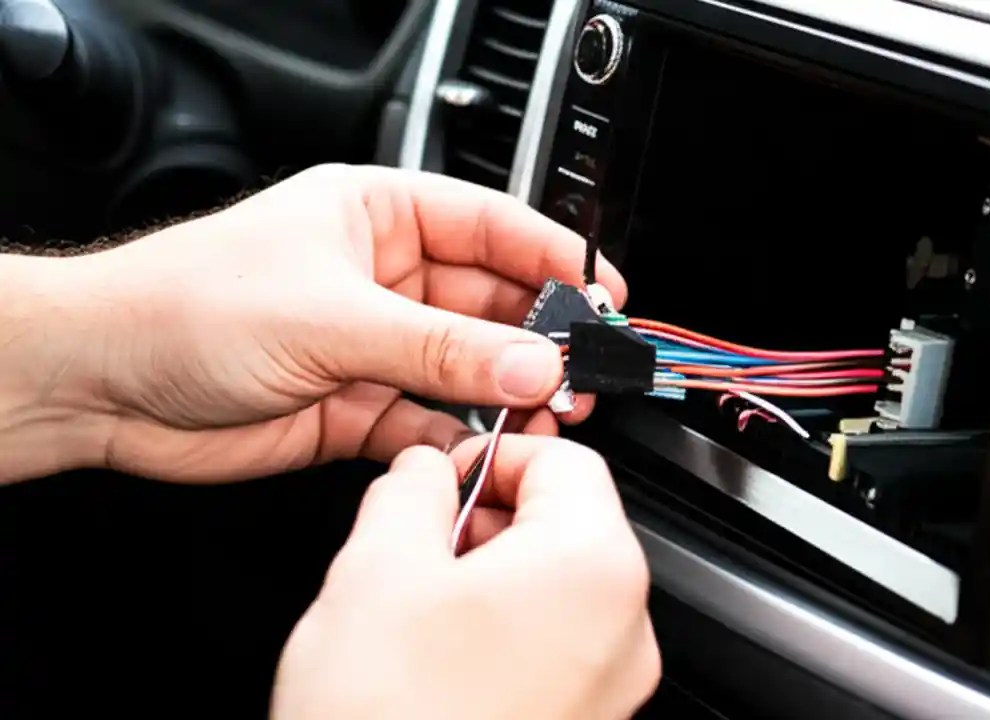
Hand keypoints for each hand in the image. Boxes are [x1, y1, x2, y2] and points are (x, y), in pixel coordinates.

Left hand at [0, 164, 625, 482]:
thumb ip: (441, 348)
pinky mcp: (360, 408)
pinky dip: (461, 441)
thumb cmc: (188, 306)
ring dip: (509, 392)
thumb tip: (531, 362)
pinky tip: (484, 449)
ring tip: (552, 415)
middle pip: (490, 303)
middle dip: (540, 337)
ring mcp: (374, 345)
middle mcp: (383, 278)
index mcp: (378, 216)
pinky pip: (432, 424)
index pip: (491, 226)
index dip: (553, 259)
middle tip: (583, 372)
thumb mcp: (333, 315)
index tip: (603, 296)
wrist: (105, 384)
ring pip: (468, 367)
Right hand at [271, 436, 660, 719]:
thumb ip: (408, 488)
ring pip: (556, 587)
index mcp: (592, 567)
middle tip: (418, 543)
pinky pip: (554, 646)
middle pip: (568, 522)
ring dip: (490, 577)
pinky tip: (437, 657)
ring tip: (418, 610)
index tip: (447, 474)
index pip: (567, 459)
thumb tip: (423, 468)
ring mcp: (610, 685)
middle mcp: (623, 627)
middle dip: (488, 518)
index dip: (496, 453)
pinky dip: (502, 631)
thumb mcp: (375, 569)